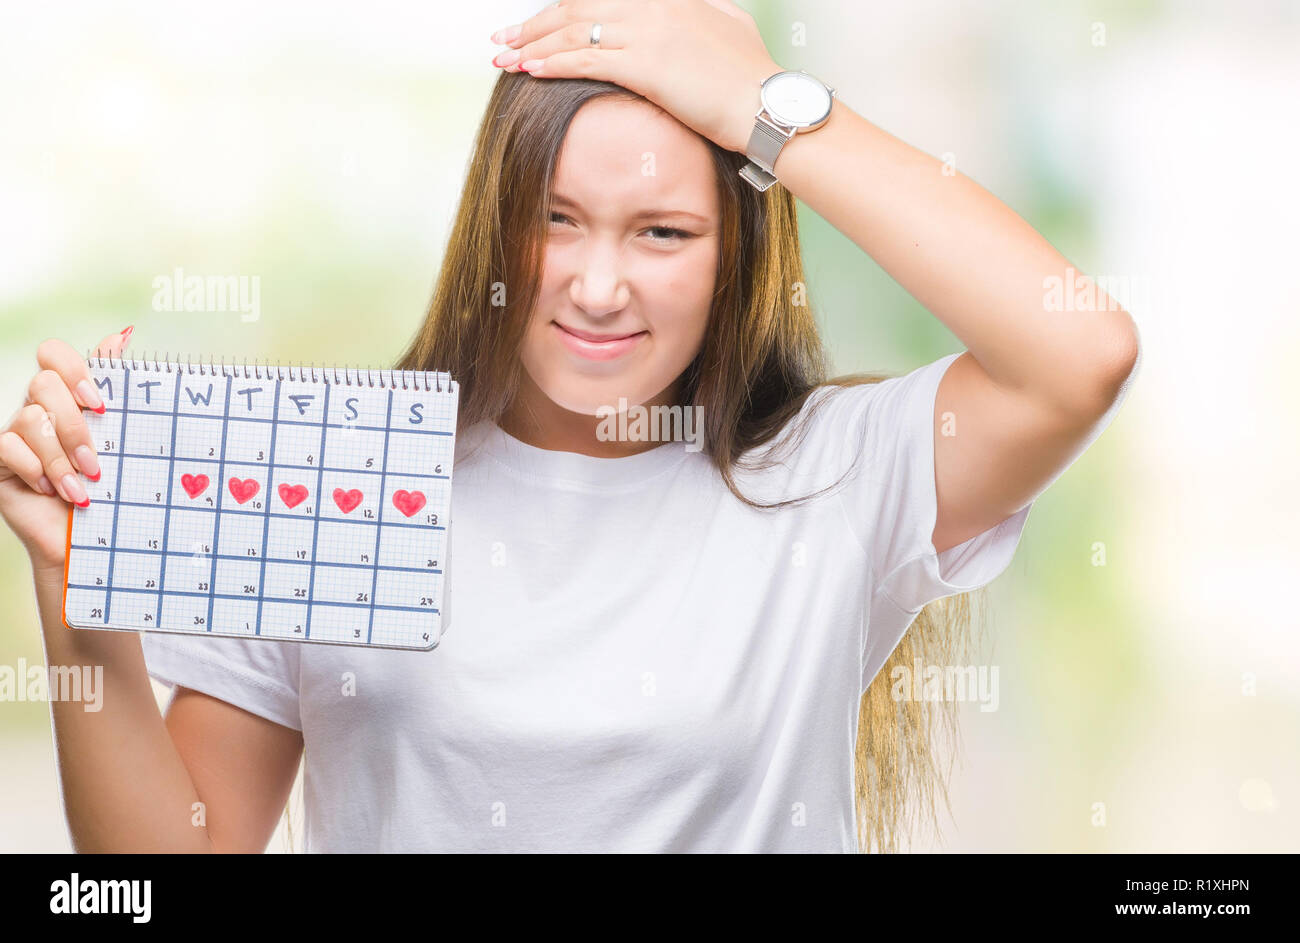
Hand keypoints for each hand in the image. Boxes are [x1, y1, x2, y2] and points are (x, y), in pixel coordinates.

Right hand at [0, 328, 132, 572]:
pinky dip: (36, 468)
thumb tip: (122, 334)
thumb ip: (119, 390)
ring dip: (60, 456)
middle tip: (96, 461)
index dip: (73, 369)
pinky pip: (6, 445)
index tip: (99, 404)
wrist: (94, 540)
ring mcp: (16, 434)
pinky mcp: (0, 460)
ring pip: (28, 418)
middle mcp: (39, 409)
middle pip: (42, 384)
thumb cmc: (114, 489)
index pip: (54, 354)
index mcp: (69, 397)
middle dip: (74, 425)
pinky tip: (52, 489)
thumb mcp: (123, 439)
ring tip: (82, 486)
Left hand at [490, 0, 781, 153]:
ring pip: (574, 32)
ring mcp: (647, 31)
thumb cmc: (753, 79)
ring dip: (533, 44)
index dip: (563, 11)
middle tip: (503, 39)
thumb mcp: (731, 28)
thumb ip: (708, 15)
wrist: (767, 103)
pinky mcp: (644, 63)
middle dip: (534, 25)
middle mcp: (652, 7)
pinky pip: (584, 59)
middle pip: (577, 9)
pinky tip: (529, 70)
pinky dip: (551, 63)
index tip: (537, 25)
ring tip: (503, 57)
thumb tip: (705, 12)